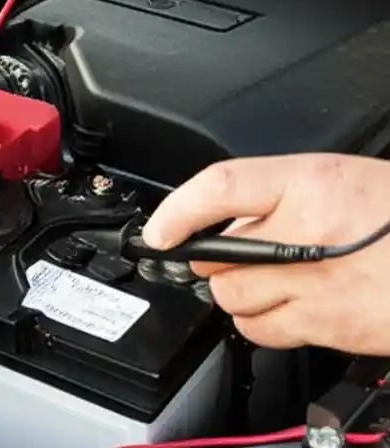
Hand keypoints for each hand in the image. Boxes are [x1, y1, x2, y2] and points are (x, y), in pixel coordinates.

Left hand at [142, 154, 389, 353]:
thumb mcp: (353, 182)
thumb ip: (291, 194)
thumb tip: (233, 215)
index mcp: (316, 182)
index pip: (221, 187)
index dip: (179, 210)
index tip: (160, 228)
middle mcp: (310, 231)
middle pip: (217, 255)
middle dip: (219, 257)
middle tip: (245, 253)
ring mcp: (318, 284)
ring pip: (232, 298)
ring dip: (238, 293)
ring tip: (272, 280)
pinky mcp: (330, 326)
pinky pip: (263, 331)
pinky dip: (262, 324)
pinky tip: (290, 307)